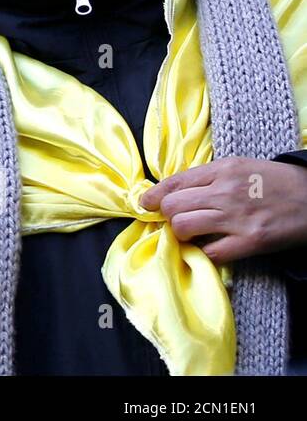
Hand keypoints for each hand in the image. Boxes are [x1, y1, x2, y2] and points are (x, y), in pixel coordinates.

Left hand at [140, 157, 306, 264]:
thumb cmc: (275, 182)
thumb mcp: (240, 167)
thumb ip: (208, 177)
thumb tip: (174, 191)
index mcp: (222, 169)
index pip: (174, 182)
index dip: (153, 195)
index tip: (145, 203)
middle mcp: (225, 191)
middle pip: (173, 206)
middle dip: (167, 216)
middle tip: (174, 221)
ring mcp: (237, 217)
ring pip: (183, 227)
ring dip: (181, 233)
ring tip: (191, 234)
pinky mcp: (250, 241)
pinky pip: (210, 252)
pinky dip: (204, 253)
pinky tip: (209, 248)